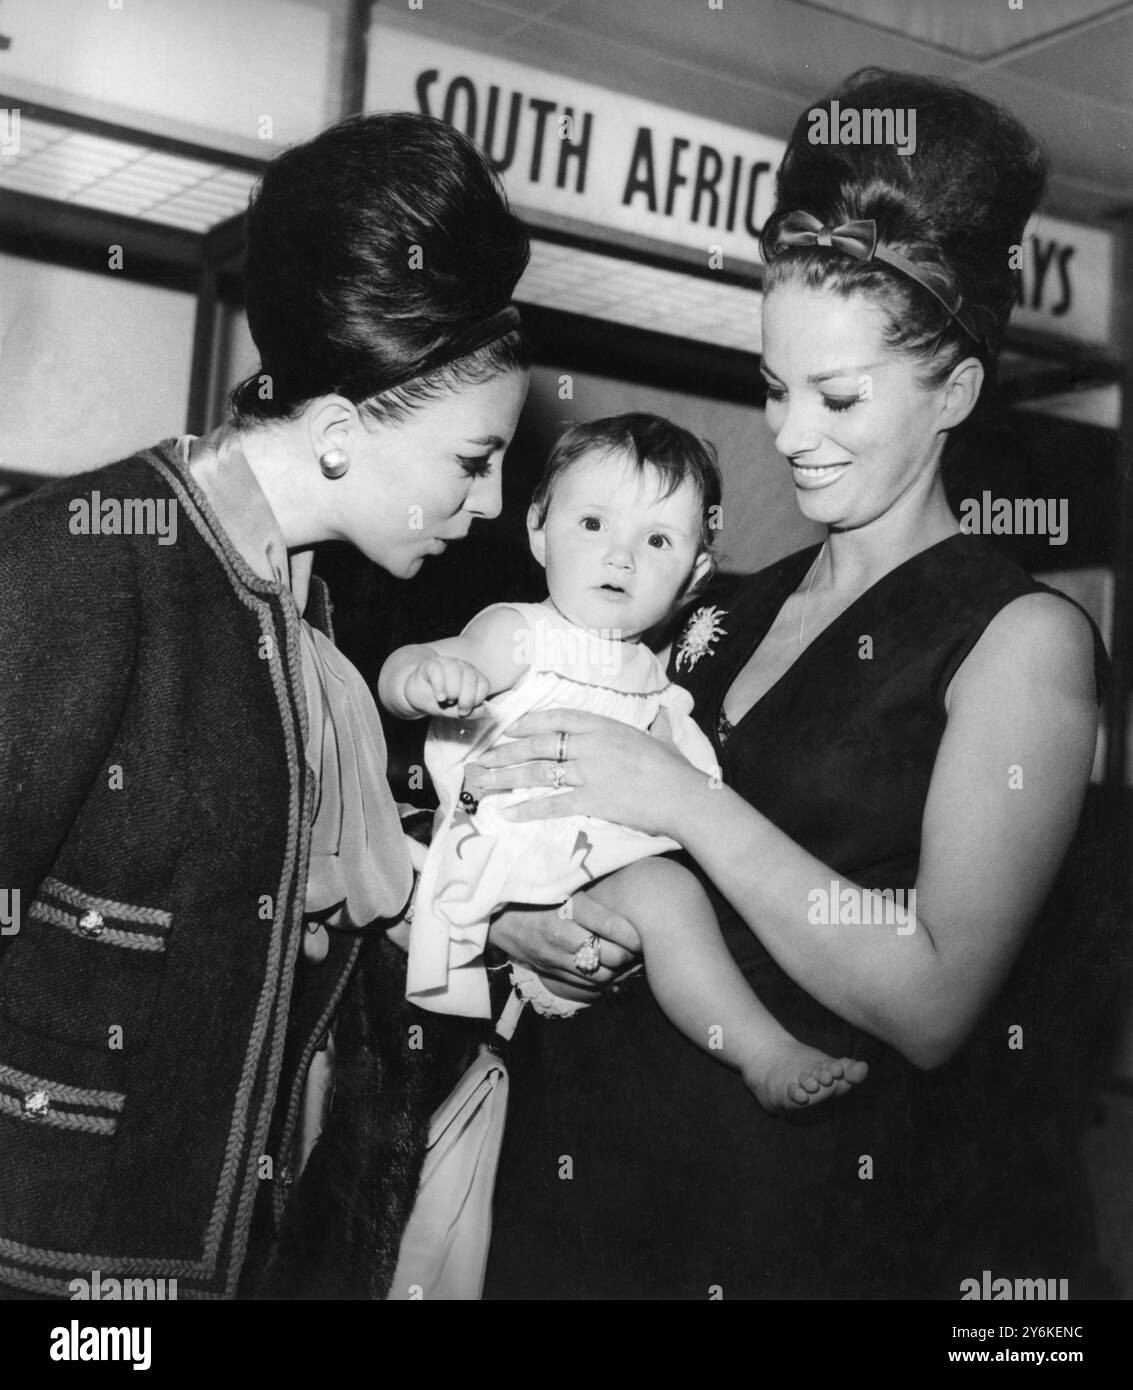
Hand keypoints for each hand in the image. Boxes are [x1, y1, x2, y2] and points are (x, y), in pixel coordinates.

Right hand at [404, 656, 489, 717]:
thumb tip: (482, 709)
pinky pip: (438, 671)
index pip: (484, 684)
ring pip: (455, 671)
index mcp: (473, 677)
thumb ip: (471, 711)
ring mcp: (446, 663)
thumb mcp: (457, 711)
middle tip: (459, 710)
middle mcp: (462, 667)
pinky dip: (440, 686)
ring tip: (446, 701)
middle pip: (471, 678)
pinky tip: (439, 697)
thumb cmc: (440, 701)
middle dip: (467, 699)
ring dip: (453, 691)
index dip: (477, 700)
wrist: (417, 696)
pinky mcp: (430, 664)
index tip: (466, 710)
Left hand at [469, 708, 702, 835]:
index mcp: (605, 726)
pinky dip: (527, 809)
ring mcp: (588, 772)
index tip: (510, 729)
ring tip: (485, 783)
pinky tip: (508, 813)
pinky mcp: (591, 800)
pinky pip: (552, 804)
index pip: (558, 718)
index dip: (530, 722)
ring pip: (538, 772)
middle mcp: (590, 745)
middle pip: (539, 745)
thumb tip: (666, 713)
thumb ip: (659, 725)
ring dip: (508, 777)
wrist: (683, 796)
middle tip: (485, 759)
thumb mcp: (665, 739)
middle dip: (508, 752)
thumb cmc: (676, 768)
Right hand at [488, 890, 641, 995]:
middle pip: (611, 955)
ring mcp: (555, 956)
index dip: (634, 935)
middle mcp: (562, 934)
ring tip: (624, 958)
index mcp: (568, 907)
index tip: (643, 934)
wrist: (496, 914)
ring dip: (618, 970)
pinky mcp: (550, 971)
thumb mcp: (563, 882)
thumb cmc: (537, 893)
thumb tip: (629, 889)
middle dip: (630, 954)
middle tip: (637, 947)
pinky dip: (601, 979)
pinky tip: (606, 968)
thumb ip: (591, 889)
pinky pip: (585, 985)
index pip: (612, 926)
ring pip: (601, 974)